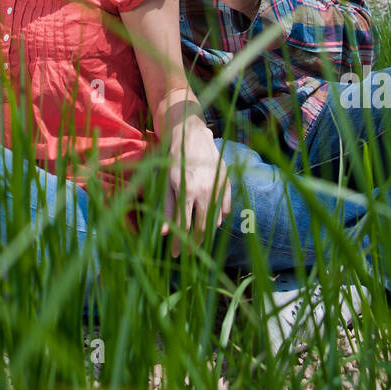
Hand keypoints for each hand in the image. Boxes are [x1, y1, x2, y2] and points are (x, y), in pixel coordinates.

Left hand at [162, 117, 231, 259]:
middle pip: (202, 227)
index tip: (175, 254)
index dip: (179, 243)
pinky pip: (226, 207)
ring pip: (216, 219)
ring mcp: (218, 187)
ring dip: (207, 231)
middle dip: (194, 243)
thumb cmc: (173, 160)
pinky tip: (212, 221)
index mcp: (187, 191)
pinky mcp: (226, 181)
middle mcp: (205, 191)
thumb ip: (167, 208)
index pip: (183, 226)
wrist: (191, 135)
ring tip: (198, 239)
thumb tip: (164, 233)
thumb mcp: (166, 183)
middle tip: (188, 252)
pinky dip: (220, 216)